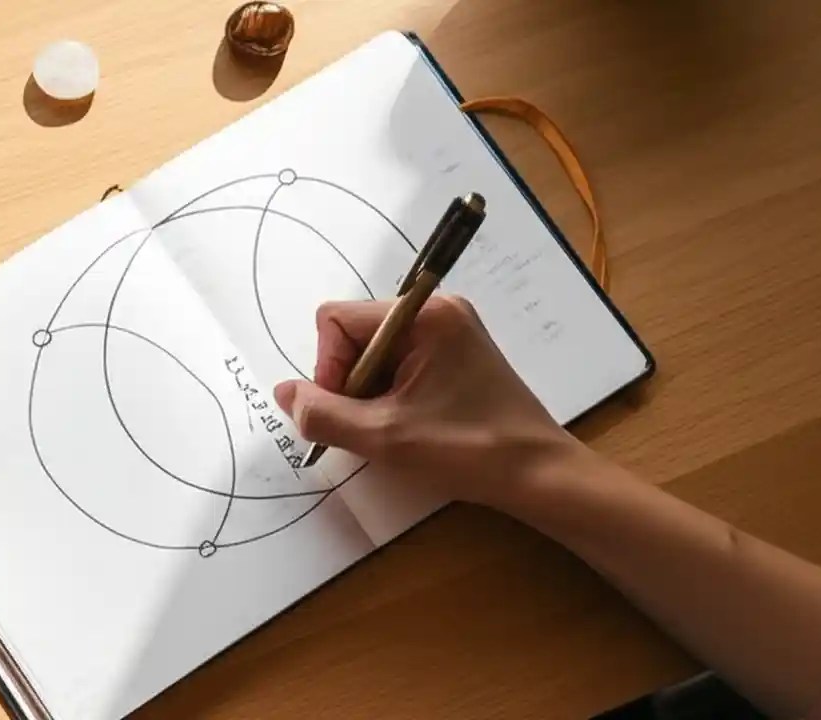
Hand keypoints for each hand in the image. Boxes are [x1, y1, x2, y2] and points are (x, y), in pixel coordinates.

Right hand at [274, 296, 583, 508]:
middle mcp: (437, 309)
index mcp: (423, 314)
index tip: (347, 410)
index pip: (336, 320)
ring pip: (374, 351)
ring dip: (369, 392)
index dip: (327, 367)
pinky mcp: (456, 354)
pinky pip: (399, 361)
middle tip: (369, 425)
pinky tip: (407, 424)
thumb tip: (283, 393)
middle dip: (349, 381)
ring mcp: (449, 330)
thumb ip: (323, 415)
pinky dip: (390, 393)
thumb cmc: (466, 450)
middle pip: (354, 333)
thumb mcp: (383, 438)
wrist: (538, 475)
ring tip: (391, 428)